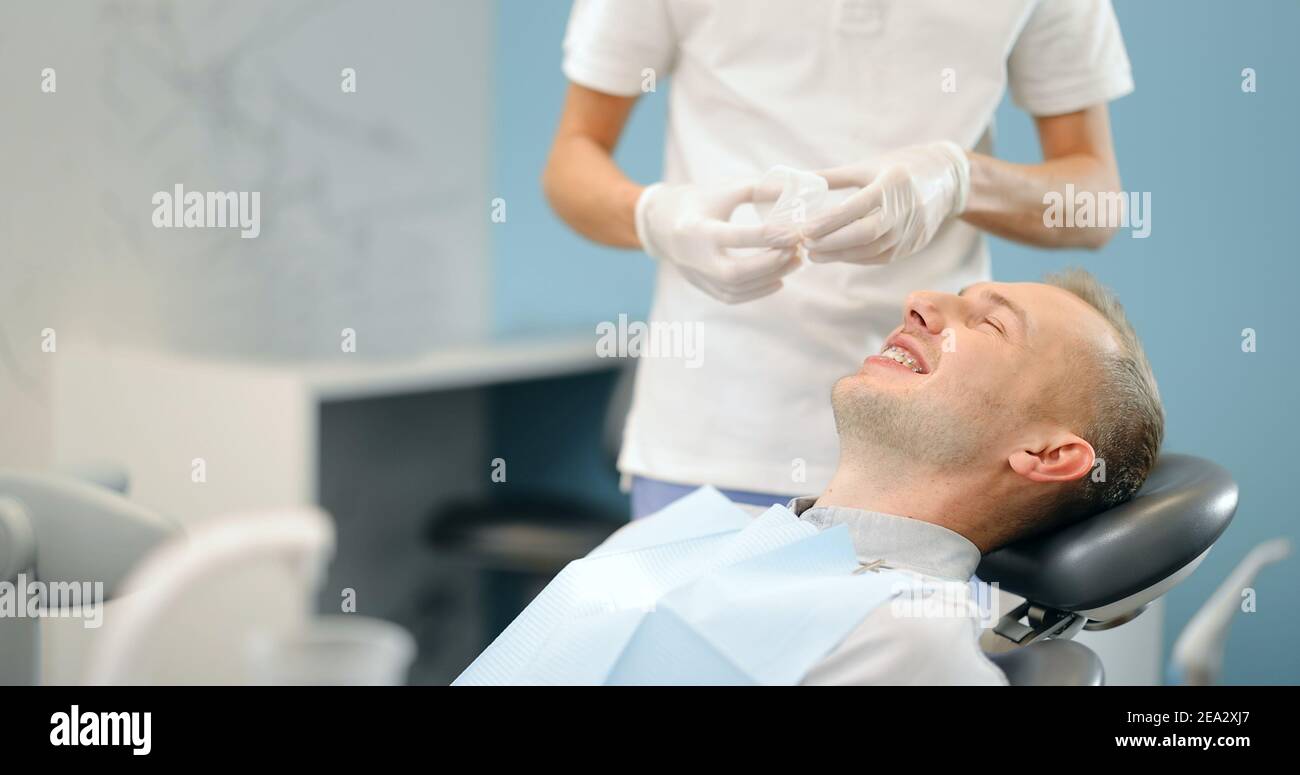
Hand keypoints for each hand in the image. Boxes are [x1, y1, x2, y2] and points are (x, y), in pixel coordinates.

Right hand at [635, 180, 799, 303]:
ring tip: (795, 261)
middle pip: (736, 272)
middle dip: (771, 263)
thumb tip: (793, 191)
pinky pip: (733, 297)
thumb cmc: (699, 203)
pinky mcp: (703, 287)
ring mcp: (698, 276)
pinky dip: (758, 291)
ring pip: (737, 288)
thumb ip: (758, 189)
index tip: (795, 231)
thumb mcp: (724, 190)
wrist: (663, 225)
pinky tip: (779, 279)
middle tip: (796, 249)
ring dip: (770, 277)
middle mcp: (696, 258)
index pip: (737, 237)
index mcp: (698, 230)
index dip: (769, 235)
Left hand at [801, 141, 969, 264]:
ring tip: (814, 253)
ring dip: (840, 255)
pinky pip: (880, 257)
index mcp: (893, 182)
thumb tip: (796, 182)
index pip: (857, 206)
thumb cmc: (900, 167)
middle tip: (805, 245)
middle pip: (865, 234)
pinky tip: (837, 255)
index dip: (828, 221)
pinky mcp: (913, 246)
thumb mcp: (869, 165)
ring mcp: (912, 230)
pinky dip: (855, 258)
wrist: (946, 179)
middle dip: (832, 243)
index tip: (804, 229)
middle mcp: (907, 208)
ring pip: (872, 250)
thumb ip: (833, 176)